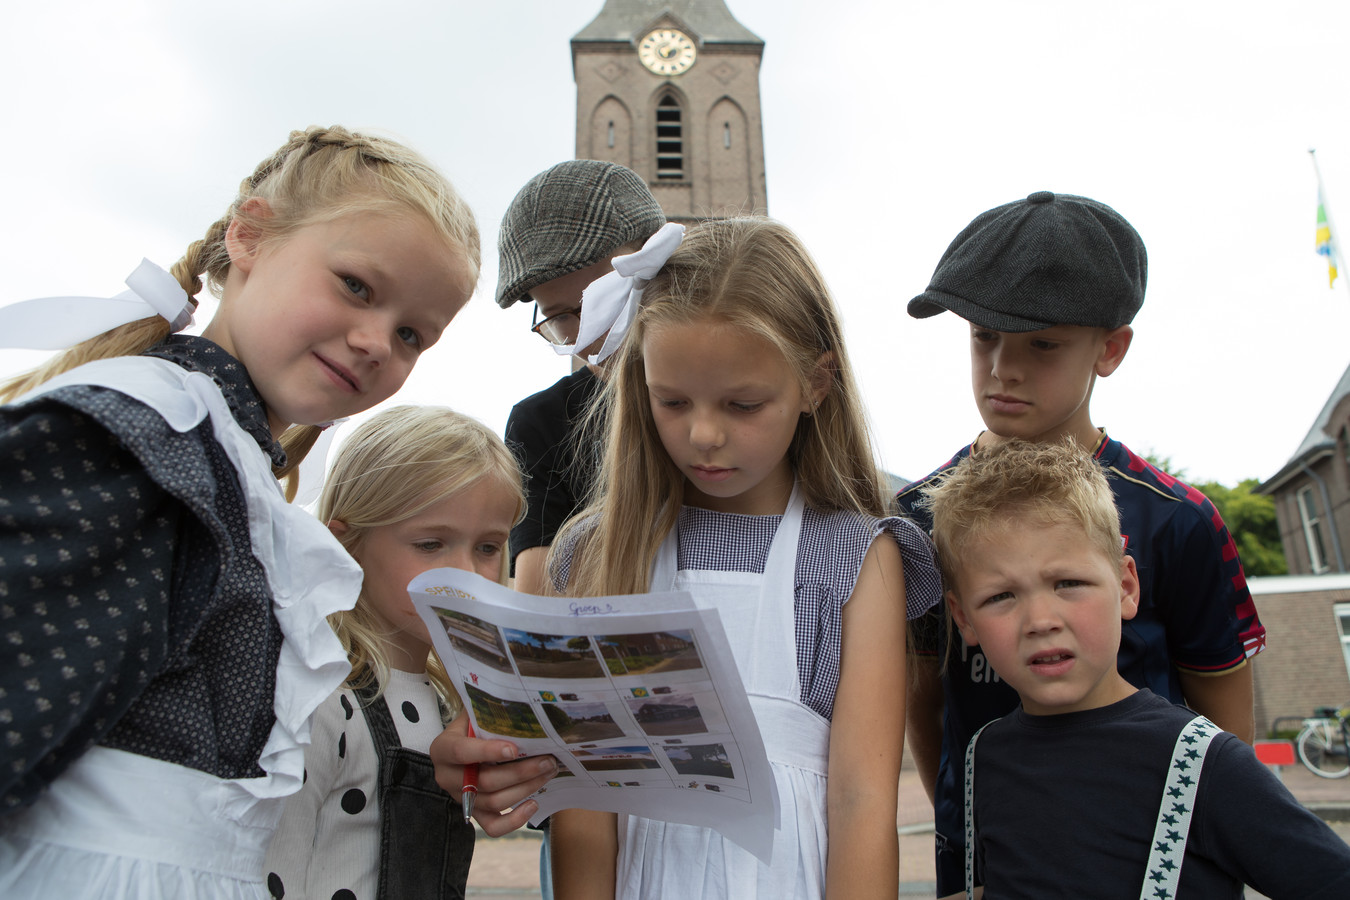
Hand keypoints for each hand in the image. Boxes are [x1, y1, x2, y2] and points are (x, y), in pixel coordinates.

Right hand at [430, 714, 558, 836]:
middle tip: (548, 760)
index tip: (515, 749)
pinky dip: (514, 820)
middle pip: (484, 781)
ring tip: (548, 773)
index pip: (461, 752)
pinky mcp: (474, 813)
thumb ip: (488, 712)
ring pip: (493, 802)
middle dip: (520, 772)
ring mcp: (460, 798)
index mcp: (443, 748)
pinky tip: (533, 804)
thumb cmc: (474, 726)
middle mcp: (447, 777)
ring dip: (525, 789)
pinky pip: (492, 826)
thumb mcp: (474, 714)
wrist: (465, 744)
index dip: (487, 752)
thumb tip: (521, 706)